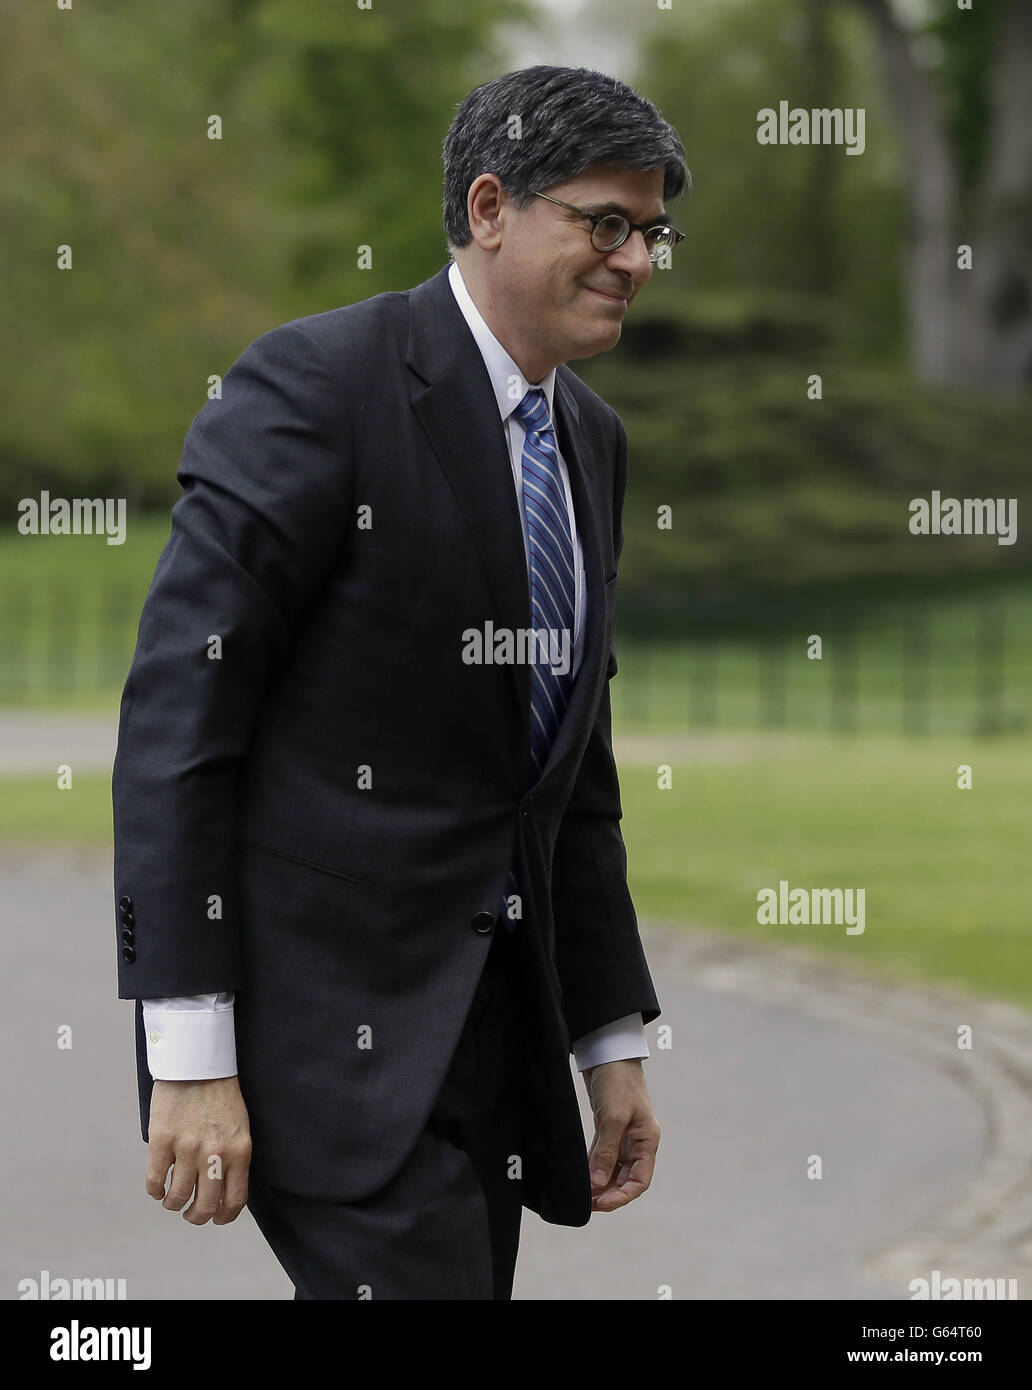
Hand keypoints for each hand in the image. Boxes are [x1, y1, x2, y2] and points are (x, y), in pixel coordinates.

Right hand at [145, 1076, 251, 1224]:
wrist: (197, 1064)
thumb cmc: (220, 1095)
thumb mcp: (239, 1126)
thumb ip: (233, 1156)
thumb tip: (222, 1188)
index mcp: (239, 1151)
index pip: (235, 1199)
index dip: (223, 1217)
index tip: (216, 1218)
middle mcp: (214, 1153)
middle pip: (205, 1206)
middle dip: (196, 1217)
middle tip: (190, 1213)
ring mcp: (187, 1148)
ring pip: (178, 1197)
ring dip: (173, 1204)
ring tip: (171, 1200)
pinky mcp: (162, 1140)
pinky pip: (155, 1180)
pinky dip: (155, 1190)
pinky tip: (157, 1188)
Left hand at [581, 1058, 658, 1212]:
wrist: (608, 1054)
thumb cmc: (619, 1082)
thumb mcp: (613, 1118)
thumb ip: (607, 1152)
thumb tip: (597, 1183)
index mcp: (647, 1141)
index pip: (640, 1180)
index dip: (623, 1196)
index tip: (603, 1203)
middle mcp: (637, 1142)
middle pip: (626, 1178)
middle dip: (608, 1193)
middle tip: (587, 1204)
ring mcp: (622, 1136)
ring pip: (612, 1169)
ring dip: (599, 1183)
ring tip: (582, 1195)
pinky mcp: (607, 1128)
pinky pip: (602, 1156)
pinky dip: (592, 1167)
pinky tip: (581, 1177)